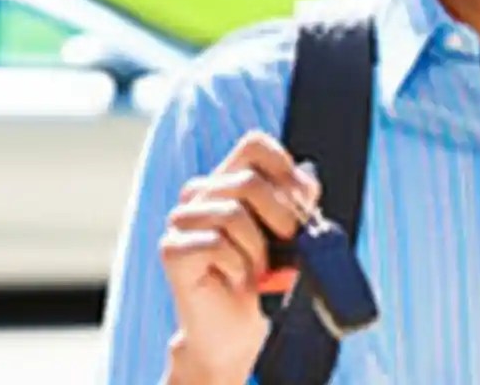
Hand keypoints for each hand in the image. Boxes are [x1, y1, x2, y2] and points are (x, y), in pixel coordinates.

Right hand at [158, 131, 319, 383]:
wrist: (236, 334)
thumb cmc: (263, 283)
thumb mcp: (290, 238)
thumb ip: (297, 204)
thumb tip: (308, 180)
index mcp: (226, 181)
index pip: (254, 145)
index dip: (284, 168)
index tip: (304, 203)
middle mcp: (199, 194)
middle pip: (248, 181)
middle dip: (281, 219)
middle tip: (288, 248)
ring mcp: (181, 220)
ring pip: (233, 214)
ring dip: (258, 252)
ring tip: (256, 272)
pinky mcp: (172, 250)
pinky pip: (216, 244)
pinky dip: (238, 268)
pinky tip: (235, 281)